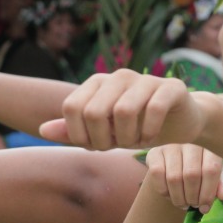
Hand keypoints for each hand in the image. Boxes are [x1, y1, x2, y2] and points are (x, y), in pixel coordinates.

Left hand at [39, 70, 207, 150]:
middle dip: (103, 139)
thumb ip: (74, 131)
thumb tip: (41, 131)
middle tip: (116, 147)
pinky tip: (152, 138)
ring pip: (124, 111)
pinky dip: (150, 132)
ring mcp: (146, 79)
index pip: (72, 108)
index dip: (80, 135)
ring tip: (136, 142)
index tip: (96, 146)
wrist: (180, 121)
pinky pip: (154, 109)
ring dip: (128, 138)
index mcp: (98, 82)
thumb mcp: (103, 133)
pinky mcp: (170, 86)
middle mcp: (119, 75)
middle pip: (94, 112)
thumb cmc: (136, 127)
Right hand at [143, 144, 222, 213]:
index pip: (211, 170)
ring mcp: (172, 145)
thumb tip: (222, 195)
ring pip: (174, 177)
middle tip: (193, 205)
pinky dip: (164, 191)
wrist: (175, 162)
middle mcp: (191, 142)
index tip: (205, 207)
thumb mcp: (214, 176)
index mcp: (210, 146)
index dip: (208, 193)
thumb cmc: (199, 168)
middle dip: (193, 197)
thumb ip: (220, 185)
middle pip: (192, 175)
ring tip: (183, 203)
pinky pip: (158, 175)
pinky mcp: (155, 152)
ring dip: (179, 198)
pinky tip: (170, 194)